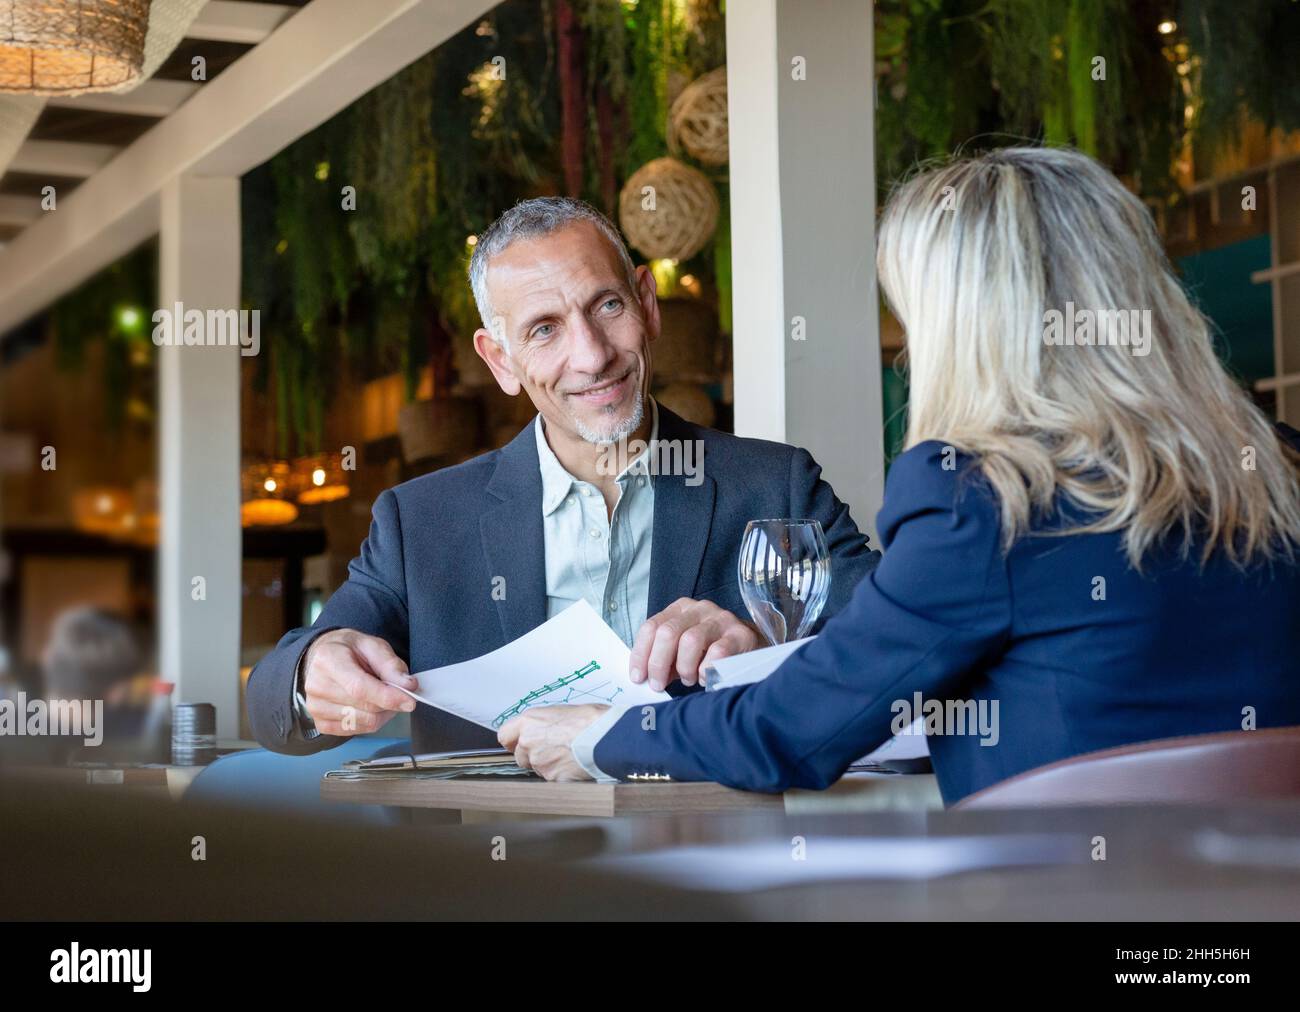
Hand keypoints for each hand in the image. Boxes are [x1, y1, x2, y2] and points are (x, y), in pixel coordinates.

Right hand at [300, 629, 418, 736]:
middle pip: (366, 708)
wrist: (324, 658)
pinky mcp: (321, 723)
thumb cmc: (348, 650)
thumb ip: (391, 664)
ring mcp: (316, 707)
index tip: (409, 701)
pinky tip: (369, 706)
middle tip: (397, 691)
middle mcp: (317, 686)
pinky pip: (356, 731)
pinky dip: (371, 721)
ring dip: (383, 713)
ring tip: (381, 696)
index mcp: (328, 660)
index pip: (359, 688)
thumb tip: (408, 686)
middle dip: (390, 702)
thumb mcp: (372, 645)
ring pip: (365, 722)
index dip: (387, 697)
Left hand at [497, 704, 607, 780]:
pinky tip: (575, 767)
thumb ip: (545, 724)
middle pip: (521, 757)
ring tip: (570, 757)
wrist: (605, 736)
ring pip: (538, 770)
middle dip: (533, 757)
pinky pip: (553, 781)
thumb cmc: (591, 719)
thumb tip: (546, 731)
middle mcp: (528, 742)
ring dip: (550, 767)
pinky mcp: (552, 779)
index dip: (514, 742)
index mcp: (529, 721)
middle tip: (554, 751)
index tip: (520, 744)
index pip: (505, 736)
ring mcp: (539, 763)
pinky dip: (562, 777)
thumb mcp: (562, 711)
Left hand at [629, 597, 760, 690]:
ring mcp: (721, 619)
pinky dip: (706, 670)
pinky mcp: (740, 634)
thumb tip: (642, 677)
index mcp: (680, 609)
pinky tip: (706, 678)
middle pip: (668, 632)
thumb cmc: (709, 651)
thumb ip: (663, 659)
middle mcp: (699, 609)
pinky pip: (717, 653)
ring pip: (691, 640)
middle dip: (658, 663)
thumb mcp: (681, 650)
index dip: (640, 654)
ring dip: (685, 667)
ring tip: (688, 680)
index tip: (637, 678)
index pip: (651, 627)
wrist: (751, 647)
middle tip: (658, 685)